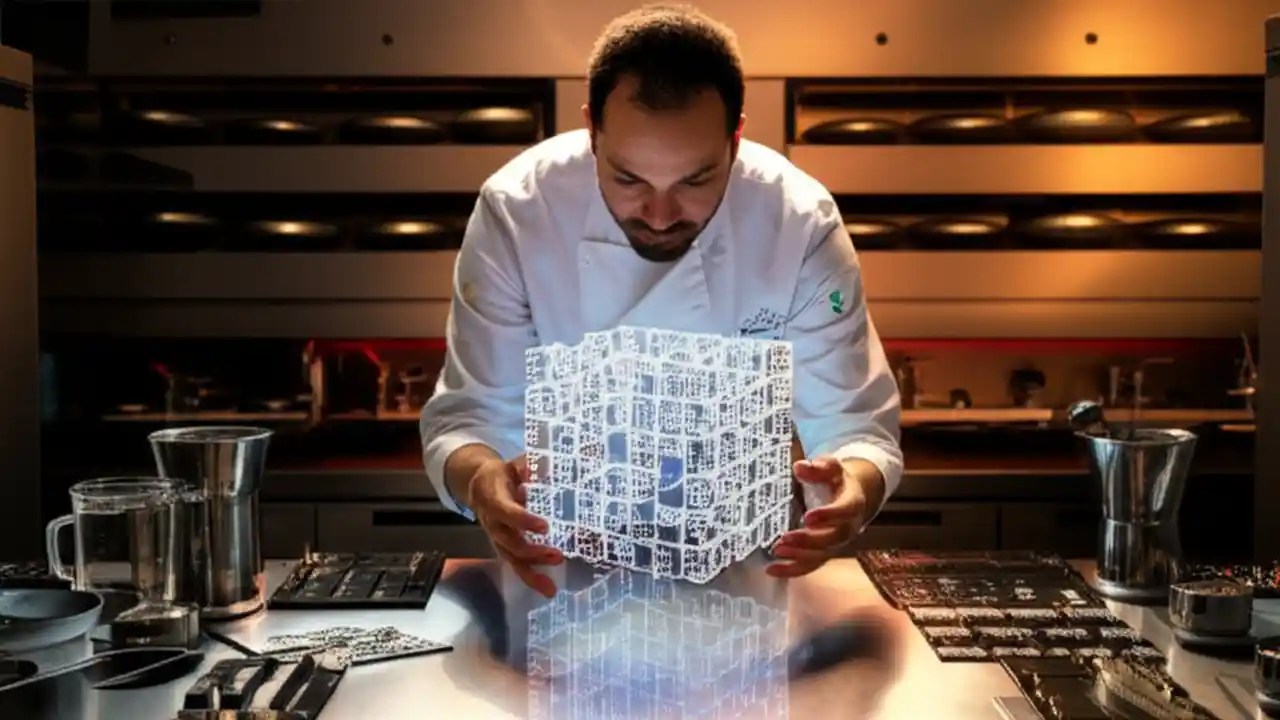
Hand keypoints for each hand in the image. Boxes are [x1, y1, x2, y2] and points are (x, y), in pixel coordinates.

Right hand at [467, 454, 563, 596]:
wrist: (480, 486)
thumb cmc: (502, 474)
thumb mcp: (512, 465)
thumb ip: (527, 466)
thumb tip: (546, 466)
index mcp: (493, 500)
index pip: (506, 512)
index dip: (523, 520)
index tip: (544, 526)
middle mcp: (493, 524)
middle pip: (509, 543)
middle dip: (532, 552)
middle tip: (557, 555)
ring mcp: (497, 539)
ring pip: (511, 560)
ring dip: (531, 574)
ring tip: (551, 587)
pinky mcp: (504, 549)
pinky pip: (515, 566)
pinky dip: (530, 579)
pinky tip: (547, 589)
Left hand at [767, 456, 883, 577]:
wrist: (847, 496)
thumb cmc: (834, 480)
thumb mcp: (830, 467)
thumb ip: (819, 467)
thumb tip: (800, 467)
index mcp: (852, 503)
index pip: (845, 510)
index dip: (829, 516)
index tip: (808, 517)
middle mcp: (848, 527)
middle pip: (832, 539)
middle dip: (808, 541)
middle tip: (784, 539)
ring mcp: (836, 544)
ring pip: (821, 556)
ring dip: (799, 557)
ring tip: (777, 551)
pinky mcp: (824, 553)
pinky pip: (810, 565)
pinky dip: (792, 569)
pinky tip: (772, 569)